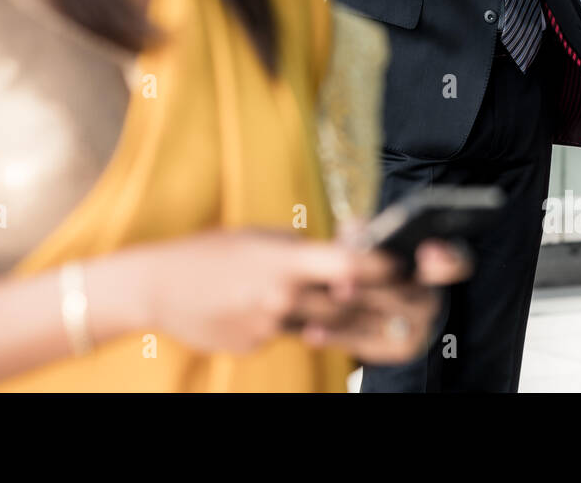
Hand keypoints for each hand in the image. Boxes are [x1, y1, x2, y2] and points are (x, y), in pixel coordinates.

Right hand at [140, 228, 468, 359]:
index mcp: (287, 256)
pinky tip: (303, 316)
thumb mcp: (265, 235)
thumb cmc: (214, 251)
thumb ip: (312, 247)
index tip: (417, 261)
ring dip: (367, 321)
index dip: (392, 268)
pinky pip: (300, 337)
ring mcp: (273, 325)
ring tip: (393, 313)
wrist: (156, 286)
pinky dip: (313, 327)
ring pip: (338, 328)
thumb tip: (360, 246)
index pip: (356, 266)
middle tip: (424, 294)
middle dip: (399, 302)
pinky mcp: (262, 345)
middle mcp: (284, 294)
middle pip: (359, 306)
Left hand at [298, 239, 472, 363]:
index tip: (428, 251)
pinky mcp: (397, 349)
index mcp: (436, 265)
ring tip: (329, 297)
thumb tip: (356, 234)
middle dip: (378, 287)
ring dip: (356, 311)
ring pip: (389, 322)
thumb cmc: (365, 256)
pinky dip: (339, 338)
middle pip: (413, 295)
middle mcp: (433, 298)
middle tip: (347, 282)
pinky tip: (313, 331)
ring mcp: (418, 327)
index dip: (448, 259)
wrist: (356, 293)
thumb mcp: (365, 237)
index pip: (457, 262)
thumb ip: (362, 232)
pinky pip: (369, 346)